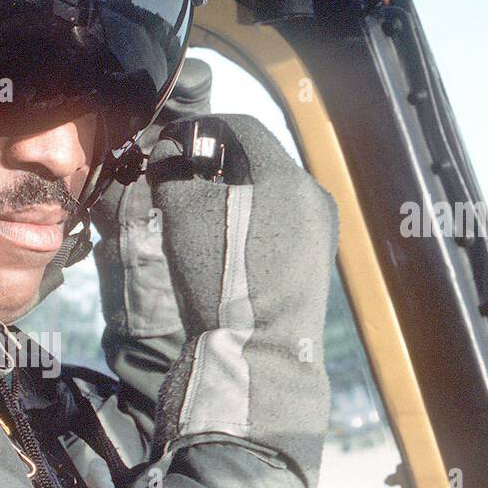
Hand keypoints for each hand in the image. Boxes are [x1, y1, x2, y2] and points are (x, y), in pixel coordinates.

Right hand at [148, 114, 338, 487]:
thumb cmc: (220, 285)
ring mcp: (318, 233)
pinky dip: (246, 223)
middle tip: (175, 178)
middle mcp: (313, 198)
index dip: (198, 129)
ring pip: (267, 194)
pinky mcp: (313, 264)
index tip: (168, 144)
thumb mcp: (184, 218)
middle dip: (213, 164)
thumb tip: (170, 157)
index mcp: (287, 178)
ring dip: (229, 194)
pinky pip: (276, 225)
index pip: (239, 127)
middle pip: (257, 160)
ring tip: (192, 214)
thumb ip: (175, 175)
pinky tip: (218, 246)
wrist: (256, 360)